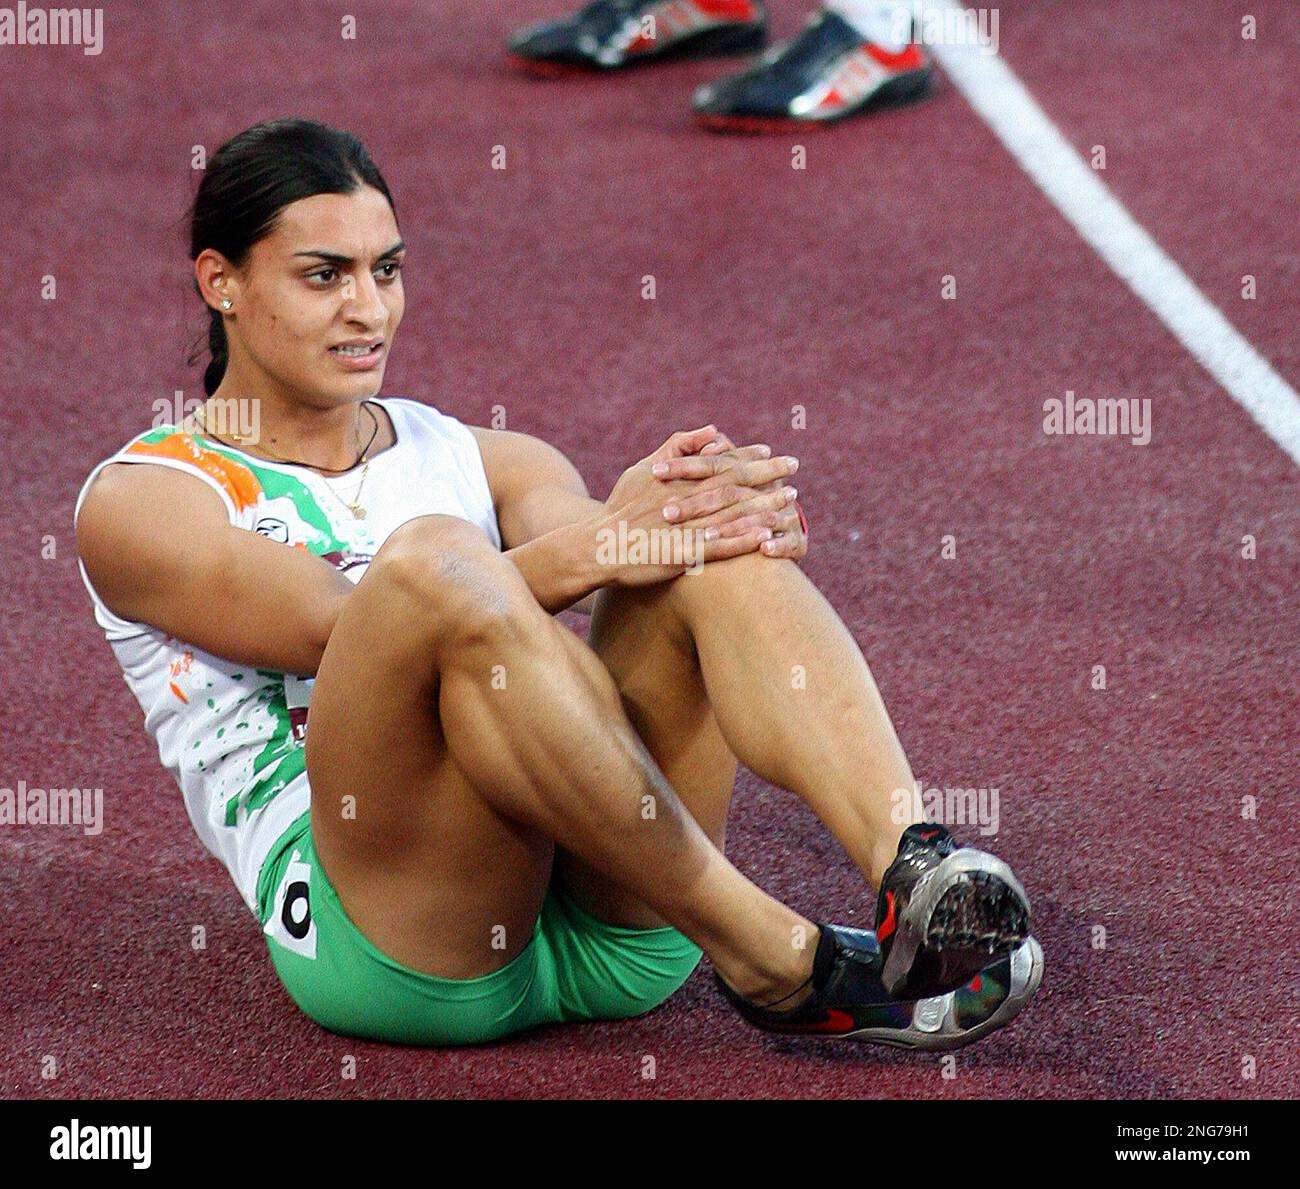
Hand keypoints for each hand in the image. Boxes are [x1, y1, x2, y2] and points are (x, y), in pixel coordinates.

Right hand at [599, 427, 796, 585]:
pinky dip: (744, 542)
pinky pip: (720, 548)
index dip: (748, 455)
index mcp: (678, 478)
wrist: (597, 546)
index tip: (771, 450)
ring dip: (764, 506)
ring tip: (790, 502)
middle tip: (794, 468)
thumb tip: (711, 430)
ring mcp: (685, 528)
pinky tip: (767, 538)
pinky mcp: (683, 556)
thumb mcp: (643, 470)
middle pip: (734, 483)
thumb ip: (676, 446)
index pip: (720, 461)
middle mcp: (684, 499)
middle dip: (767, 475)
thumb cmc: (620, 508)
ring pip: (732, 514)